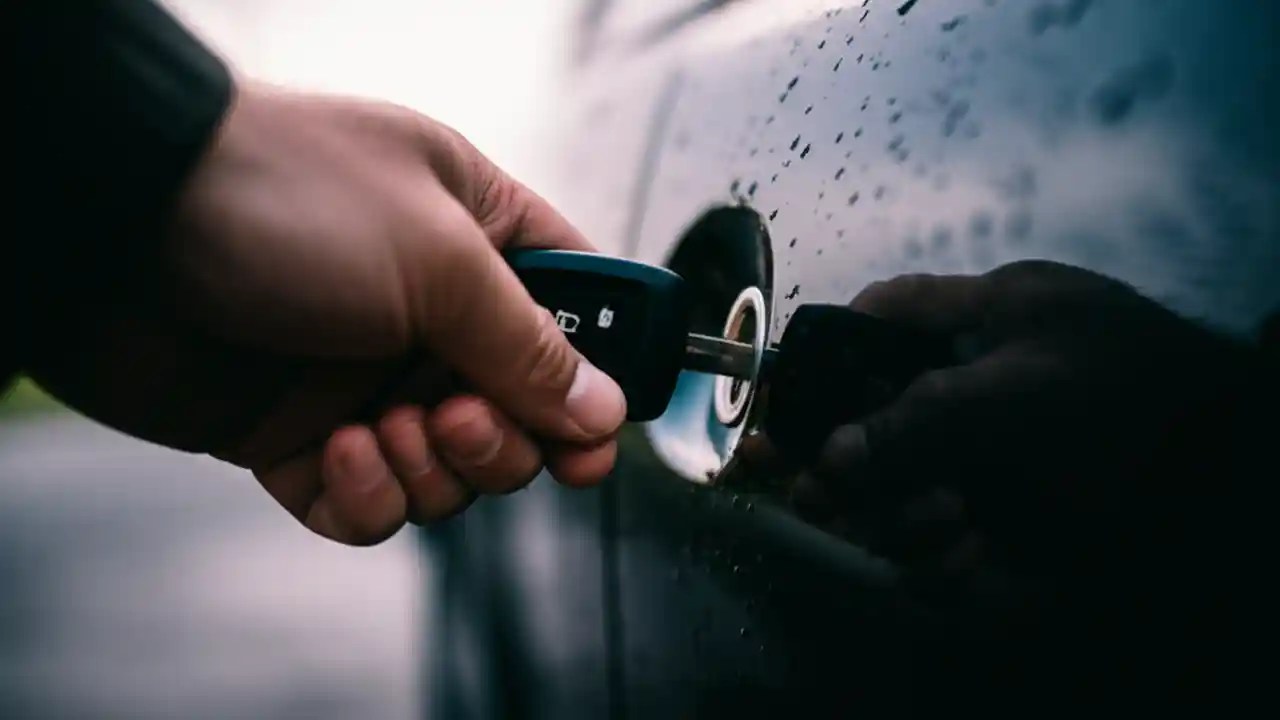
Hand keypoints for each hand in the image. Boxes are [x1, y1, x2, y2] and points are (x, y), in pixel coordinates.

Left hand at [25, 84, 625, 544]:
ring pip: (454, 470)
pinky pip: (374, 505)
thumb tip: (602, 411)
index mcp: (476, 236)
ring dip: (437, 468)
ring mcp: (366, 375)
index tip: (600, 432)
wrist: (111, 227)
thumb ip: (528, 344)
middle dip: (505, 438)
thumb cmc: (283, 197)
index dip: (598, 378)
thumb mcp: (436, 258)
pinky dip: (372, 496)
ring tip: (386, 426)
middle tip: (462, 414)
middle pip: (522, 414)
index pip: (573, 312)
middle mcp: (429, 311)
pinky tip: (338, 450)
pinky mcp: (302, 435)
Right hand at [783, 260, 1253, 610]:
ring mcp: (1002, 458)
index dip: (829, 348)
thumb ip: (917, 419)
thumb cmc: (1138, 409)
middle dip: (850, 459)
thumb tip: (831, 460)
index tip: (784, 398)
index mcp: (998, 319)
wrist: (1240, 495)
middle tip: (811, 490)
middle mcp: (990, 384)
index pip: (891, 313)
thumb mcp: (1023, 392)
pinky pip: (945, 547)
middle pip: (881, 415)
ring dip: (901, 516)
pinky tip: (970, 562)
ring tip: (947, 524)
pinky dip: (944, 563)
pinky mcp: (1017, 524)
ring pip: (905, 489)